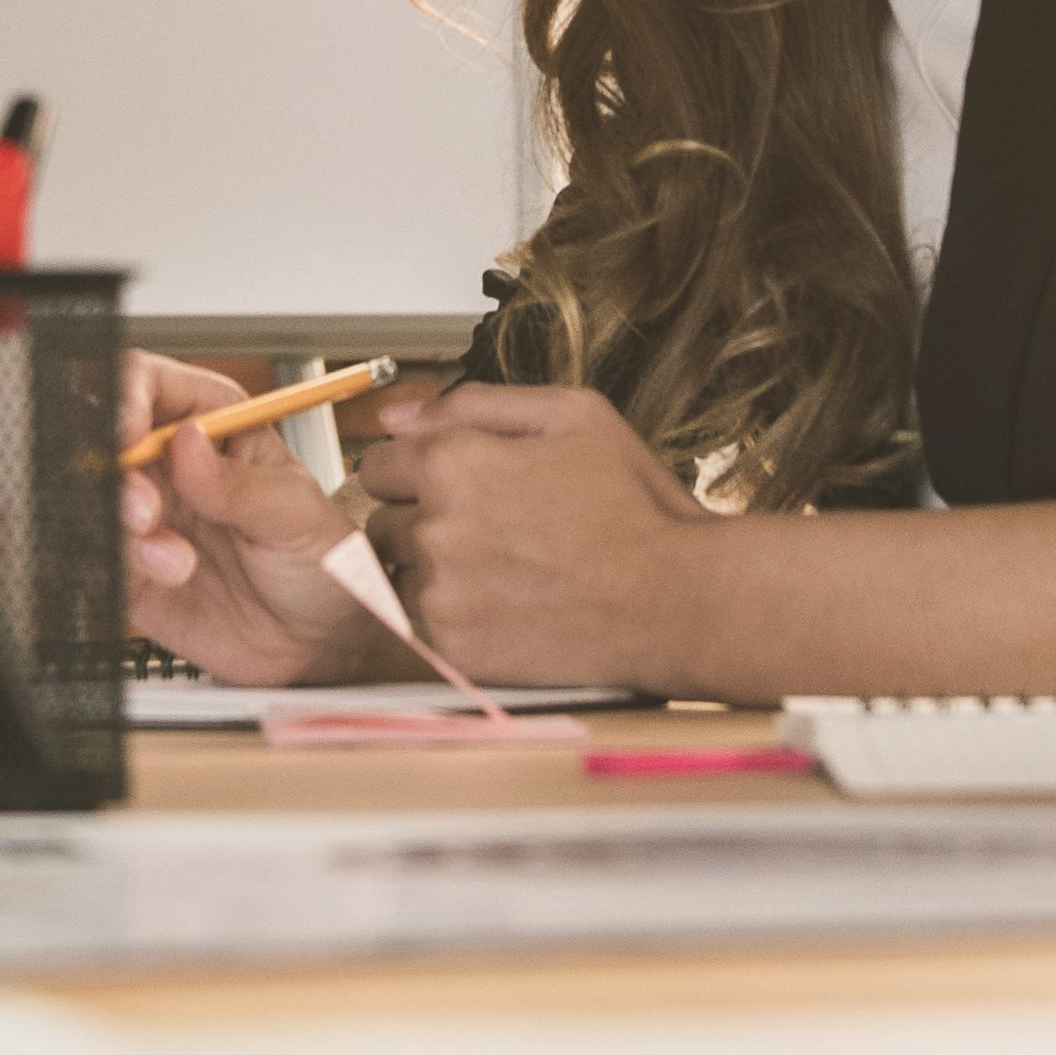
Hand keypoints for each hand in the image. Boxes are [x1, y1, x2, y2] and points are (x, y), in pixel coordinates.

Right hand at [113, 350, 378, 683]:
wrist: (317, 640)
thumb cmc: (319, 558)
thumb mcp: (294, 513)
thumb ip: (237, 484)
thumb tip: (187, 440)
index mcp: (210, 422)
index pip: (148, 382)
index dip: (127, 395)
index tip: (129, 430)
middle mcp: (168, 463)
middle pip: (104, 439)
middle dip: (115, 473)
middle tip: (146, 511)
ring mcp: (146, 516)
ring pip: (93, 500)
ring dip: (123, 528)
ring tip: (178, 561)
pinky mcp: (132, 571)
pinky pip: (98, 558)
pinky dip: (118, 566)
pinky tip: (168, 578)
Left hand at [352, 385, 710, 688]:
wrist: (678, 599)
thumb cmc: (633, 504)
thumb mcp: (571, 415)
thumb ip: (474, 403)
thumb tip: (395, 415)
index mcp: (453, 463)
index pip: (377, 464)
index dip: (414, 471)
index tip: (454, 486)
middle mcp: (435, 529)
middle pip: (380, 522)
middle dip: (417, 521)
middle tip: (485, 530)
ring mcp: (442, 596)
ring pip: (394, 577)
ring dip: (426, 572)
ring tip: (495, 571)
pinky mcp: (456, 651)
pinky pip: (420, 627)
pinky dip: (448, 617)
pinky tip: (500, 607)